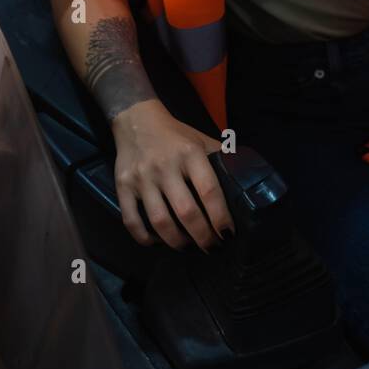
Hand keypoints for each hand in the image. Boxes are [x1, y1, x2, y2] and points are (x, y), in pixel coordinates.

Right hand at [112, 99, 235, 249]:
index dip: (220, 216)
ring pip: (160, 221)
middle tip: (212, 247)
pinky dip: (145, 238)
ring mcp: (142, 178)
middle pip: (186, 211)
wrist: (136, 120)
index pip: (209, 190)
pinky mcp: (122, 186)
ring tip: (189, 247)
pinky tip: (158, 242)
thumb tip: (246, 180)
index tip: (228, 233)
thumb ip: (221, 158)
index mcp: (190, 153)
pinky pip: (132, 221)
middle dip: (203, 236)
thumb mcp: (201, 140)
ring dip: (177, 242)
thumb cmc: (176, 136)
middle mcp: (165, 166)